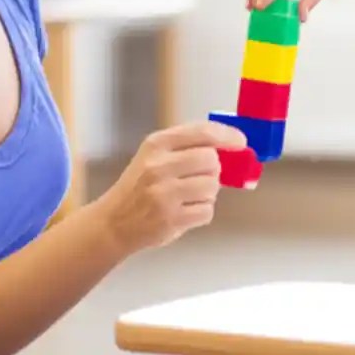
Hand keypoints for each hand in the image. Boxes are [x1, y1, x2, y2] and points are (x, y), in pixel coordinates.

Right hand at [96, 121, 246, 253]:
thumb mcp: (154, 155)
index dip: (227, 136)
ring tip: (188, 196)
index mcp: (156, 145)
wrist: (113, 221)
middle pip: (212, 160)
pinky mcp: (171, 219)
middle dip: (213, 170)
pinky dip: (202, 212)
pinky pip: (207, 211)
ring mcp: (164, 194)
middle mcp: (158, 166)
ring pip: (213, 187)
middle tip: (200, 177)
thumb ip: (188, 146)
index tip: (241, 141)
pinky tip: (184, 211)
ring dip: (208, 193)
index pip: (203, 132)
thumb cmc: (140, 185)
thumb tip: (232, 144)